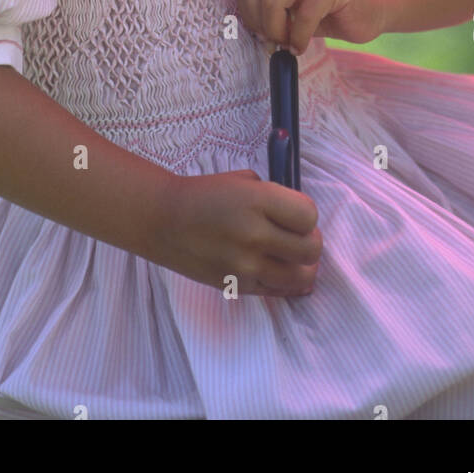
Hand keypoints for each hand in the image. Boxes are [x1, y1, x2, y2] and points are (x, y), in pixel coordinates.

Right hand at [153, 169, 321, 296]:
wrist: (163, 220)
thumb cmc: (205, 194)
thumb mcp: (244, 181)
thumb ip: (276, 198)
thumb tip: (301, 219)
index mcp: (256, 201)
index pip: (309, 216)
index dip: (307, 215)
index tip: (296, 214)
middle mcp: (254, 235)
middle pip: (310, 249)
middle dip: (310, 241)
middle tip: (298, 236)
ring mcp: (245, 265)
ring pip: (301, 278)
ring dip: (302, 266)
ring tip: (291, 256)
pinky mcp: (237, 286)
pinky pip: (278, 291)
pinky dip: (286, 283)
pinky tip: (282, 270)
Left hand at [232, 0, 388, 55]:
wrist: (368, 7)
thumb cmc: (323, 11)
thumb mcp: (287, 10)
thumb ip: (264, 12)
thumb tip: (245, 30)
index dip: (248, 17)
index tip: (264, 32)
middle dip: (260, 24)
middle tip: (276, 40)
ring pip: (273, 0)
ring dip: (278, 32)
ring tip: (290, 43)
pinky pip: (304, 14)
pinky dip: (299, 38)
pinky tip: (302, 46)